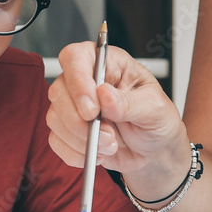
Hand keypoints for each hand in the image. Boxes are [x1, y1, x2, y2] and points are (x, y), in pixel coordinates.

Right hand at [46, 41, 189, 179]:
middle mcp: (85, 81)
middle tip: (109, 135)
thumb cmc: (156, 120)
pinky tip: (98, 153)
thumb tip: (104, 95)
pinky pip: (56, 141)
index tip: (92, 108)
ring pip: (55, 118)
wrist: (155, 150)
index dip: (78, 81)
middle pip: (59, 91)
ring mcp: (73, 106)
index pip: (76, 57)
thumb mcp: (155, 108)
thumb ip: (130, 102)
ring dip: (82, 140)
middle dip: (81, 122)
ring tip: (111, 145)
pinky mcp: (67, 130)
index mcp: (107, 63)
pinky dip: (76, 153)